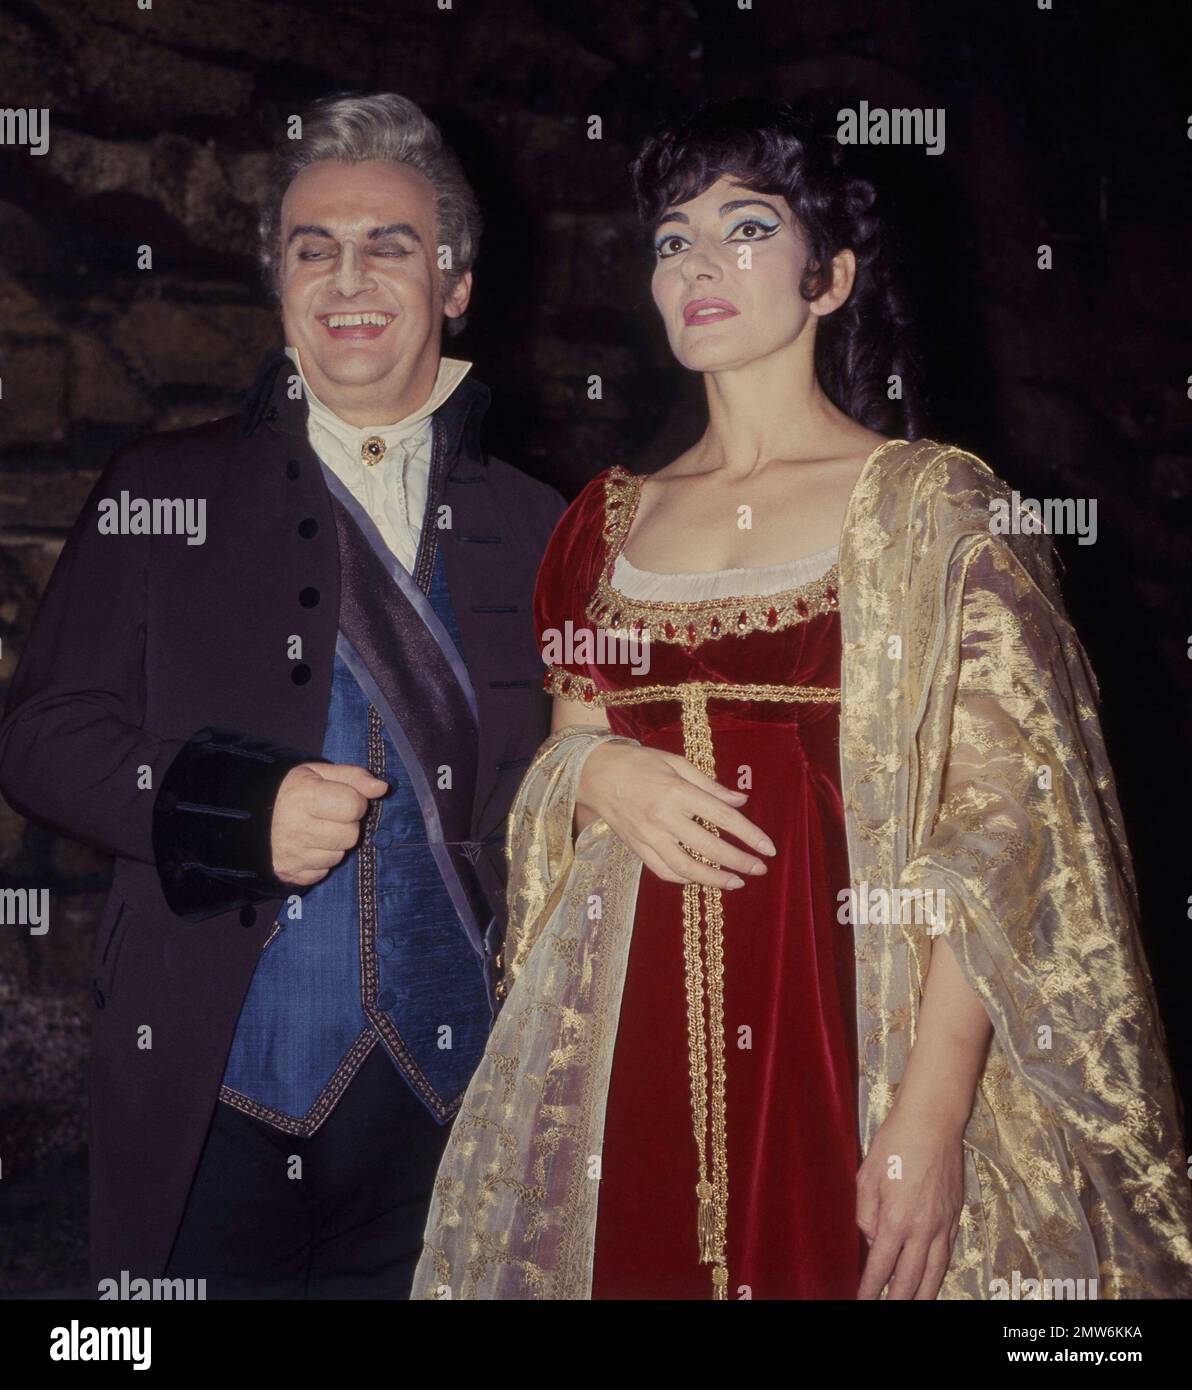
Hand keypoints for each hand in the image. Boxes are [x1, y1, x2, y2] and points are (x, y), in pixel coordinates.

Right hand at [271, 762, 387, 886]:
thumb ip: (353, 777)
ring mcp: (291, 854)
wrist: (248, 814)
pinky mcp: (288, 873)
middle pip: (350, 835)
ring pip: (338, 856)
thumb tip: (382, 788)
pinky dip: (319, 862)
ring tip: (317, 831)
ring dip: (334, 845)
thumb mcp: (319, 773)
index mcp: (305, 796)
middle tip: (329, 816)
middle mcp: (296, 827)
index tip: (343, 798)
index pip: (353, 805)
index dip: (355, 801)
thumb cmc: (291, 790)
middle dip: (346, 825)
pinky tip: (308, 847)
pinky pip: (321, 873)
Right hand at [577, 741, 774, 889]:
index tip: (768, 848)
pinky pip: (663, 870)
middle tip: (759, 869)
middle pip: (710, 847)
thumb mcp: (676, 763)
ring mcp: (648, 836)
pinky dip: (684, 878)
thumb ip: (710, 785)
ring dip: (714, 879)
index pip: (723, 817)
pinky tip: (700, 878)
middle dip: (739, 861)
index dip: (749, 834)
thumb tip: (741, 800)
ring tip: (735, 882)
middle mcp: (664, 817)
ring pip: (687, 867)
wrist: (595, 773)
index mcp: (677, 792)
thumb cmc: (639, 763)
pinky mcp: (636, 847)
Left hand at [855, 1105, 963, 1299]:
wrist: (933, 1122)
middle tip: (887, 1308)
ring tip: (914, 1303)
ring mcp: (943, 1223)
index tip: (863, 1300)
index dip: (872, 1288)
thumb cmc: (895, 1142)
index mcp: (896, 1219)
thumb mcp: (867, 1175)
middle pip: (912, 1278)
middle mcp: (923, 1228)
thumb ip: (865, 1212)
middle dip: (899, 1298)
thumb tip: (871, 1238)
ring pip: (936, 1271)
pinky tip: (933, 1276)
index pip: (882, 1266)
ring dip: (924, 1293)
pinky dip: (940, 1270)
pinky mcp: (956, 1215)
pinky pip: (948, 1252)